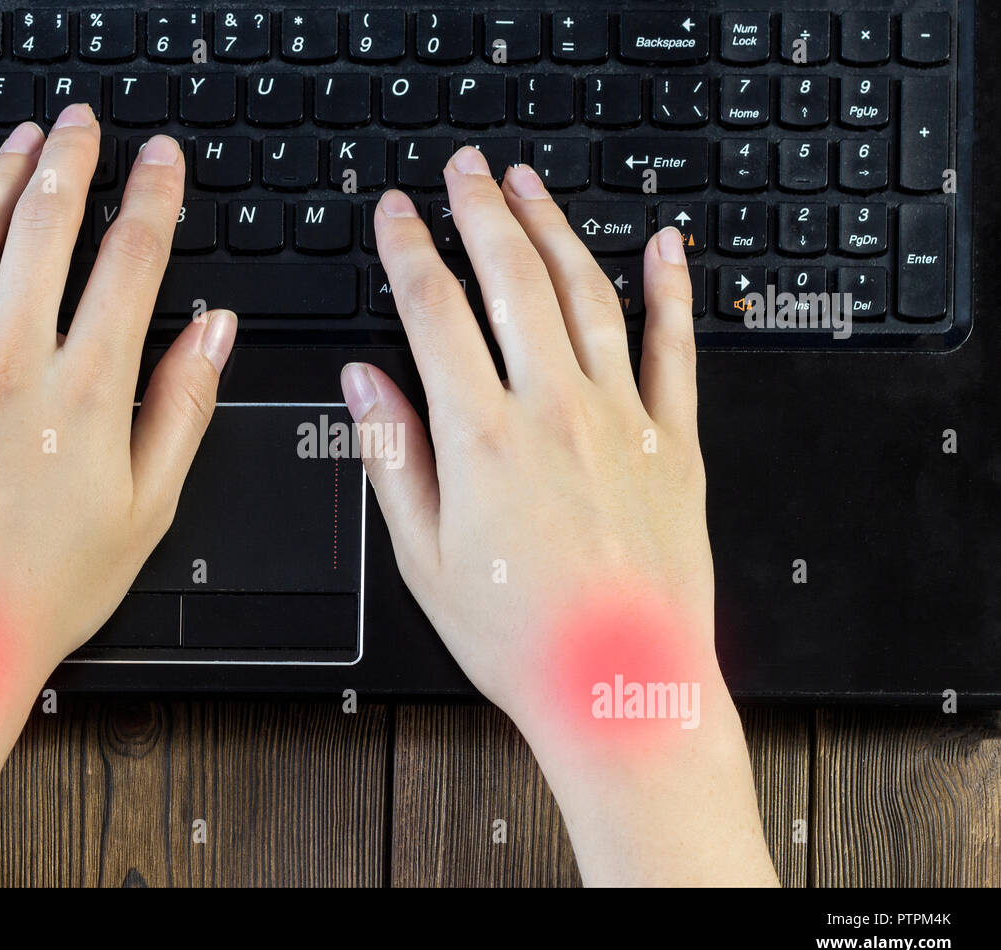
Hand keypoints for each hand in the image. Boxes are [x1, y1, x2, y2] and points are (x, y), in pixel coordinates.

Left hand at [0, 104, 235, 721]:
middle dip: (71, 160)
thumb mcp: (148, 506)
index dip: (153, 196)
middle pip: (44, 228)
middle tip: (84, 123)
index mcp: (85, 391)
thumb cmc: (48, 587)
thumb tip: (214, 332)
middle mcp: (9, 364)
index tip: (162, 160)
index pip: (130, 261)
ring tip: (19, 142)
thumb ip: (184, 407)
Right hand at [342, 148, 774, 883]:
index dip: (408, 251)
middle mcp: (555, 412)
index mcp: (484, 439)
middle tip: (463, 170)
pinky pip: (674, 348)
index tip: (395, 216)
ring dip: (554, 229)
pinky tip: (664, 247)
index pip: (433, 312)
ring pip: (587, 294)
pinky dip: (671, 291)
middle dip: (480, 212)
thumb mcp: (425, 558)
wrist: (621, 689)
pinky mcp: (675, 443)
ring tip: (530, 186)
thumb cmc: (521, 637)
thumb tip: (364, 386)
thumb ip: (395, 458)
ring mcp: (622, 421)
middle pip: (512, 280)